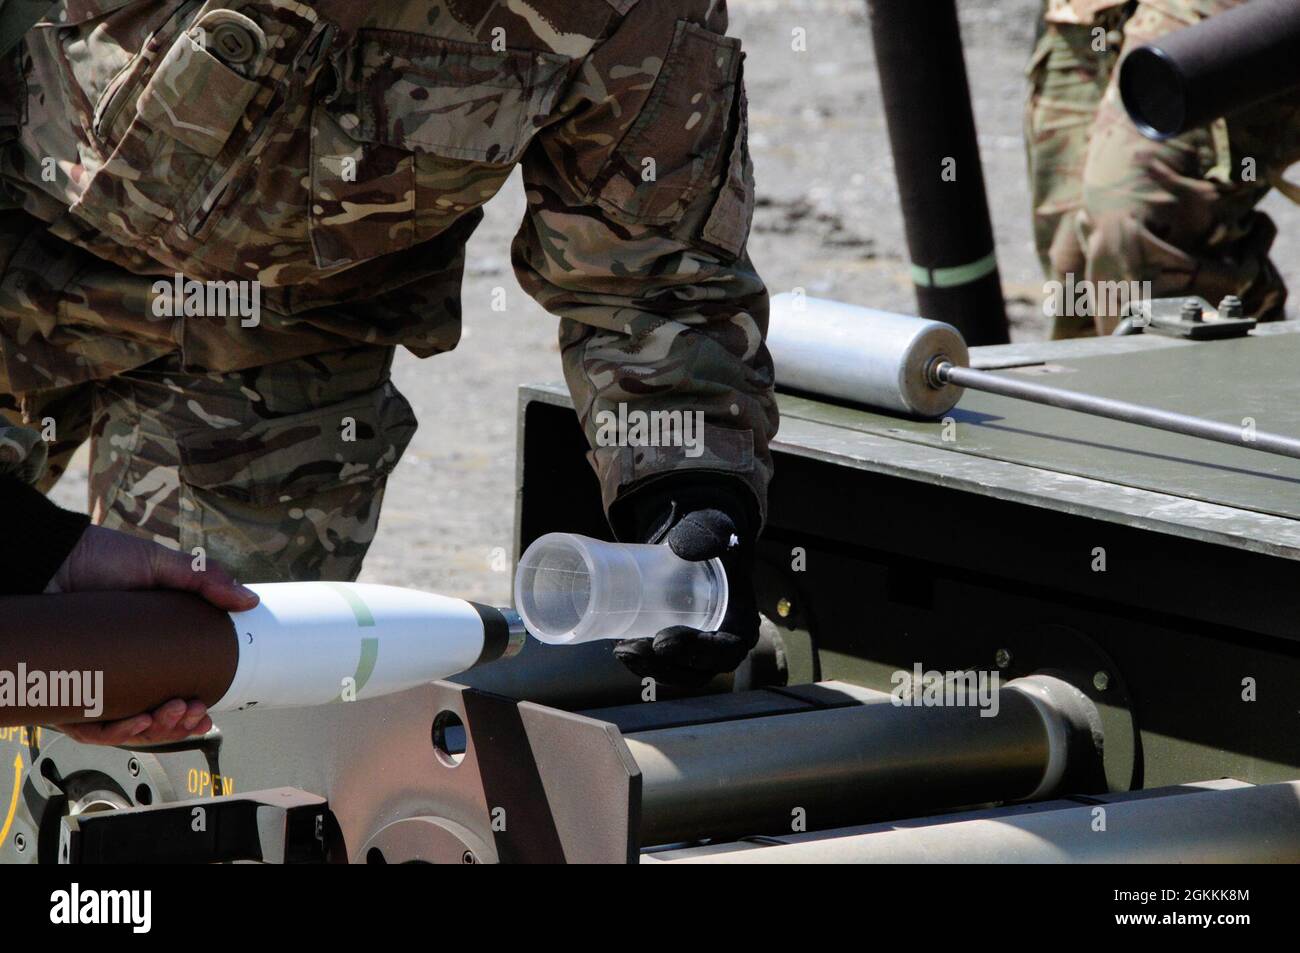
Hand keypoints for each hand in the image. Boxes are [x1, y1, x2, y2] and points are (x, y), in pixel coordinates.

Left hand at [45, 525, 254, 744]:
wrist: (49, 556)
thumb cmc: (95, 556)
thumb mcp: (159, 565)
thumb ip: (205, 579)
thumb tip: (248, 601)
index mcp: (141, 650)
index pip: (167, 691)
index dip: (188, 712)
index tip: (207, 713)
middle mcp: (114, 671)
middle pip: (149, 717)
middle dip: (177, 726)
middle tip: (194, 711)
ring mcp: (87, 682)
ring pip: (122, 730)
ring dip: (155, 731)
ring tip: (174, 712)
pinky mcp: (59, 689)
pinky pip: (87, 729)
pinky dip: (115, 733)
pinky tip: (139, 722)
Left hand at [614, 498, 758, 687]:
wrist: (698, 543)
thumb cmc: (711, 539)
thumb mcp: (714, 530)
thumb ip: (704, 533)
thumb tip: (681, 547)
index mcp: (742, 624)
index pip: (724, 652)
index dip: (695, 653)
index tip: (661, 641)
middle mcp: (723, 645)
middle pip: (695, 671)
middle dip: (662, 667)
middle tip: (629, 647)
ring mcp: (700, 651)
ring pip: (677, 674)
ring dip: (648, 669)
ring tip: (620, 650)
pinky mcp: (679, 649)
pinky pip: (664, 667)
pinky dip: (643, 665)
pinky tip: (620, 650)